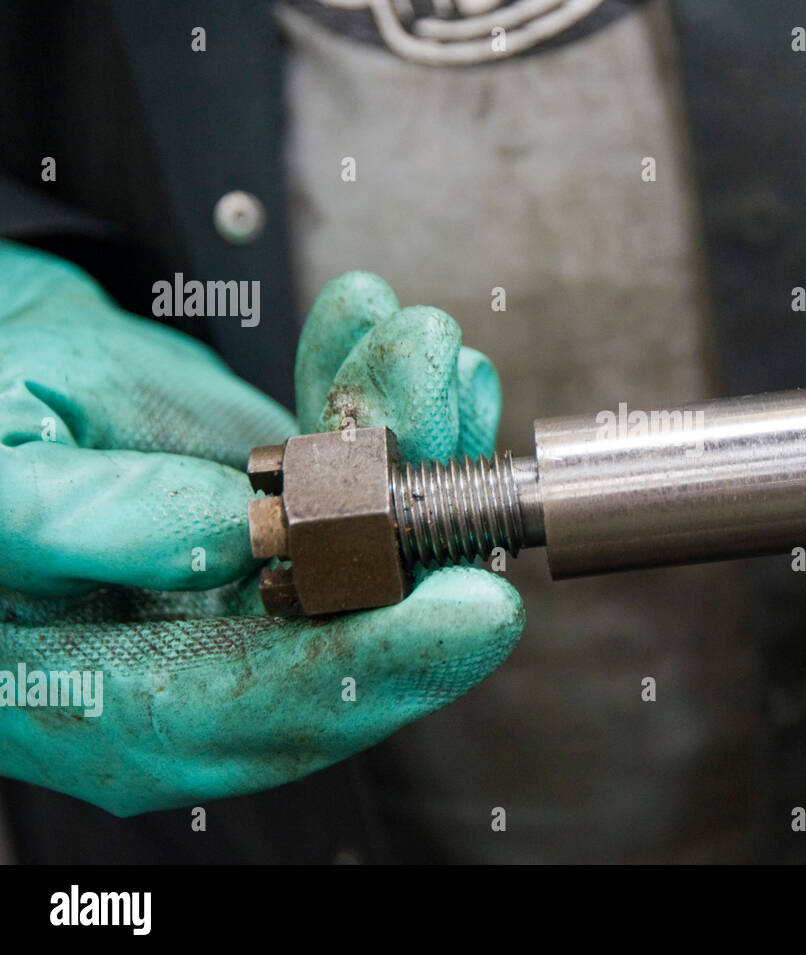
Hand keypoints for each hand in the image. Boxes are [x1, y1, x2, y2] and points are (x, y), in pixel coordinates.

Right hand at [0, 243, 522, 813]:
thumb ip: (85, 521)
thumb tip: (233, 535)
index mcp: (104, 694)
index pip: (254, 712)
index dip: (374, 667)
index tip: (474, 613)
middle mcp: (201, 653)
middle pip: (348, 636)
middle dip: (423, 538)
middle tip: (476, 472)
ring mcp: (257, 582)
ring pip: (376, 539)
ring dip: (419, 441)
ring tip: (423, 356)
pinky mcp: (290, 512)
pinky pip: (358, 467)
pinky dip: (385, 399)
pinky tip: (388, 338)